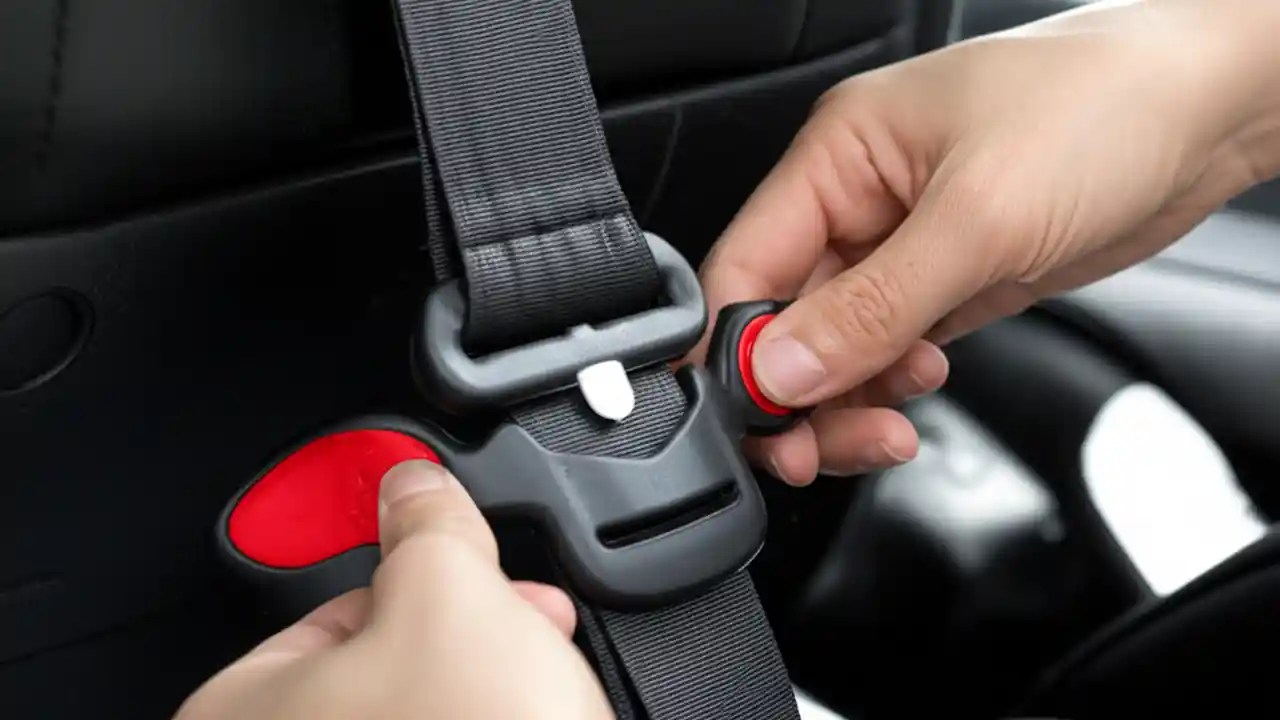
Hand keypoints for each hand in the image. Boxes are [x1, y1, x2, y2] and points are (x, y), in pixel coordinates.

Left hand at [176, 461, 611, 719]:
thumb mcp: (453, 591)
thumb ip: (426, 519)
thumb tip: (414, 482)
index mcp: (239, 711)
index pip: (329, 606)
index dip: (424, 578)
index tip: (477, 573)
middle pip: (382, 667)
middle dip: (470, 635)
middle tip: (525, 624)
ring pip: (423, 716)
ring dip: (489, 686)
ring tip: (546, 682)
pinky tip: (538, 719)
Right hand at [697, 0, 1279, 484]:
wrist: (1212, 108)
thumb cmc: (1104, 108)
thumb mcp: (977, 217)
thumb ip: (871, 306)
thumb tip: (780, 371)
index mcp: (837, 156)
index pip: (746, 266)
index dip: (742, 353)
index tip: (764, 420)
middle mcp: (859, 201)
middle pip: (785, 319)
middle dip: (799, 393)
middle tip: (820, 450)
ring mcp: (904, 244)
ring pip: (837, 346)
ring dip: (851, 398)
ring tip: (889, 426)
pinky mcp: (950, 279)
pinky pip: (889, 349)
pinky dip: (893, 384)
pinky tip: (923, 384)